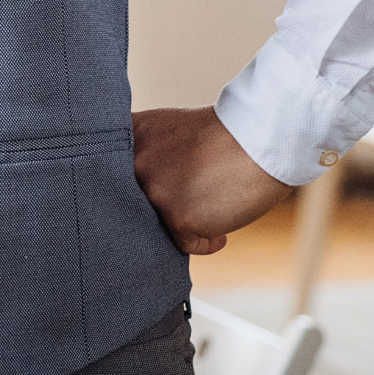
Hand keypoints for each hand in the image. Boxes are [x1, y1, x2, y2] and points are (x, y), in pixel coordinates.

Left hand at [132, 106, 293, 254]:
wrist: (261, 138)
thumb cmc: (222, 136)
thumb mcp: (168, 129)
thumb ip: (143, 154)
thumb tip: (126, 188)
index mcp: (129, 138)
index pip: (112, 177)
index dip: (133, 191)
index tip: (162, 190)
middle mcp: (133, 163)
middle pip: (132, 206)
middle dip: (160, 210)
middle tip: (193, 199)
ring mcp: (154, 190)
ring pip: (159, 226)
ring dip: (185, 223)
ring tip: (212, 203)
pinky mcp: (178, 217)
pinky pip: (186, 245)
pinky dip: (208, 241)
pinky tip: (222, 226)